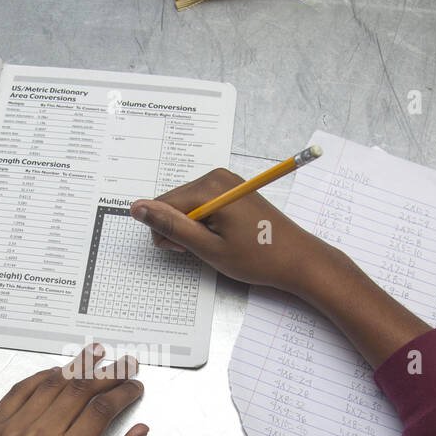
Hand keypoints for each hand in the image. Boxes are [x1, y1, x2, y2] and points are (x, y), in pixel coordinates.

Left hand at [0, 344, 147, 435]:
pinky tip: (64, 369)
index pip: (100, 411)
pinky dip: (46, 375)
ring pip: (52, 384)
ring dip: (78, 366)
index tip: (134, 385)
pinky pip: (23, 387)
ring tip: (96, 354)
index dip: (122, 393)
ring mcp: (10, 430)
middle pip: (78, 391)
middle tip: (124, 364)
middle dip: (107, 373)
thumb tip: (141, 429)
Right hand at [130, 168, 326, 295]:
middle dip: (179, 229)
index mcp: (209, 187)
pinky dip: (204, 223)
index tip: (185, 250)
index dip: (166, 233)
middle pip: (174, 203)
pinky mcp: (231, 189)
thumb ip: (171, 226)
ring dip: (192, 228)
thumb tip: (138, 209)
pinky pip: (202, 204)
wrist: (297, 259)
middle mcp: (216, 177)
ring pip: (186, 205)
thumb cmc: (258, 257)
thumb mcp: (207, 247)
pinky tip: (222, 236)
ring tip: (216, 244)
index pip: (162, 204)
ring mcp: (225, 181)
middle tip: (204, 249)